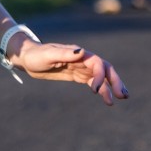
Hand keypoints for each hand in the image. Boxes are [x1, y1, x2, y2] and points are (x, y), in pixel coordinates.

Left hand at [12, 42, 128, 105]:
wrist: (27, 59)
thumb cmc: (35, 56)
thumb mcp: (47, 55)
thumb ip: (64, 54)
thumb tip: (81, 52)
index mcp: (77, 53)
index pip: (96, 63)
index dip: (100, 76)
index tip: (95, 91)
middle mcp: (82, 59)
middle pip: (104, 69)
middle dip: (115, 81)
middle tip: (123, 95)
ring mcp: (80, 67)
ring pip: (101, 76)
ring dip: (111, 86)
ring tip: (120, 99)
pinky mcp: (76, 75)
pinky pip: (92, 81)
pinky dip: (101, 88)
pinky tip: (107, 98)